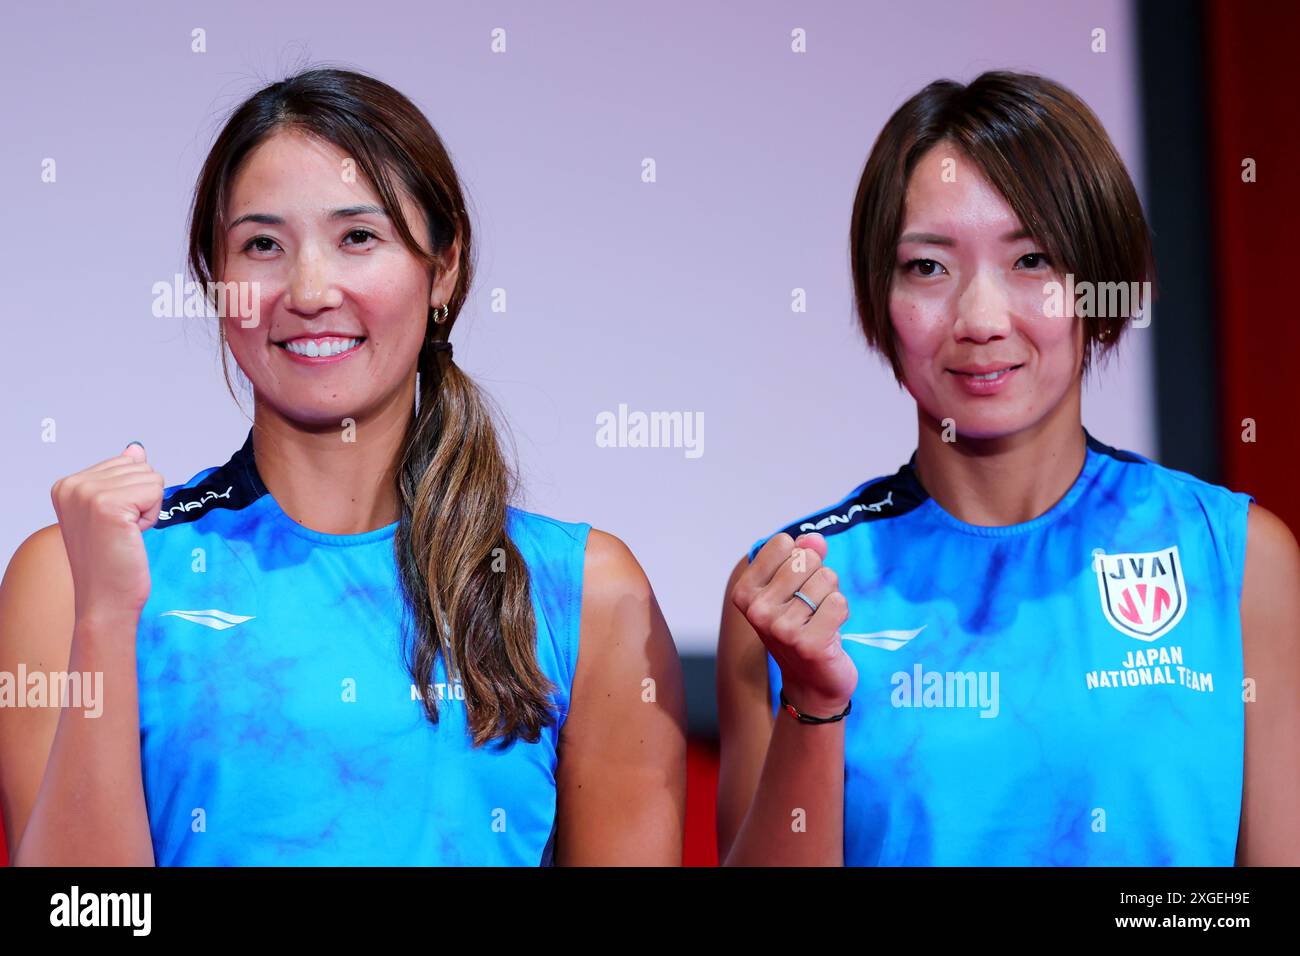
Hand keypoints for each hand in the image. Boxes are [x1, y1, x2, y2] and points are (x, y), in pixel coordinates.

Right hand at [50, 442, 164, 623]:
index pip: (126, 462)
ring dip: (147, 509)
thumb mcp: (114, 512)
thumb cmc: (111, 562)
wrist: (105, 600)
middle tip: (122, 532)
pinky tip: (132, 536)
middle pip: (140, 467)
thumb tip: (135, 449)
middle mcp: (72, 485)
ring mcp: (88, 494)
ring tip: (125, 535)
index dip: (132, 495)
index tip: (114, 524)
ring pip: (151, 477)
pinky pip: (155, 490)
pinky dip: (152, 515)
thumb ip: (122, 477)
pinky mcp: (108, 505)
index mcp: (67, 484)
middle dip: (142, 501)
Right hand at [730, 531, 856, 716]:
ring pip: (826, 579)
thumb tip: (815, 538)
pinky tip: (829, 631)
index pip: (783, 543)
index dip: (798, 559)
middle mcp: (757, 610)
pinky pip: (839, 602)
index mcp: (745, 592)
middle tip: (810, 607)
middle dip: (818, 578)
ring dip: (831, 596)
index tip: (794, 586)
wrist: (812, 681)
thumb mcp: (794, 587)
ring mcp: (781, 628)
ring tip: (819, 619)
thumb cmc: (802, 627)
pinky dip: (841, 613)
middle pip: (807, 559)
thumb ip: (803, 554)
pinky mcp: (808, 643)